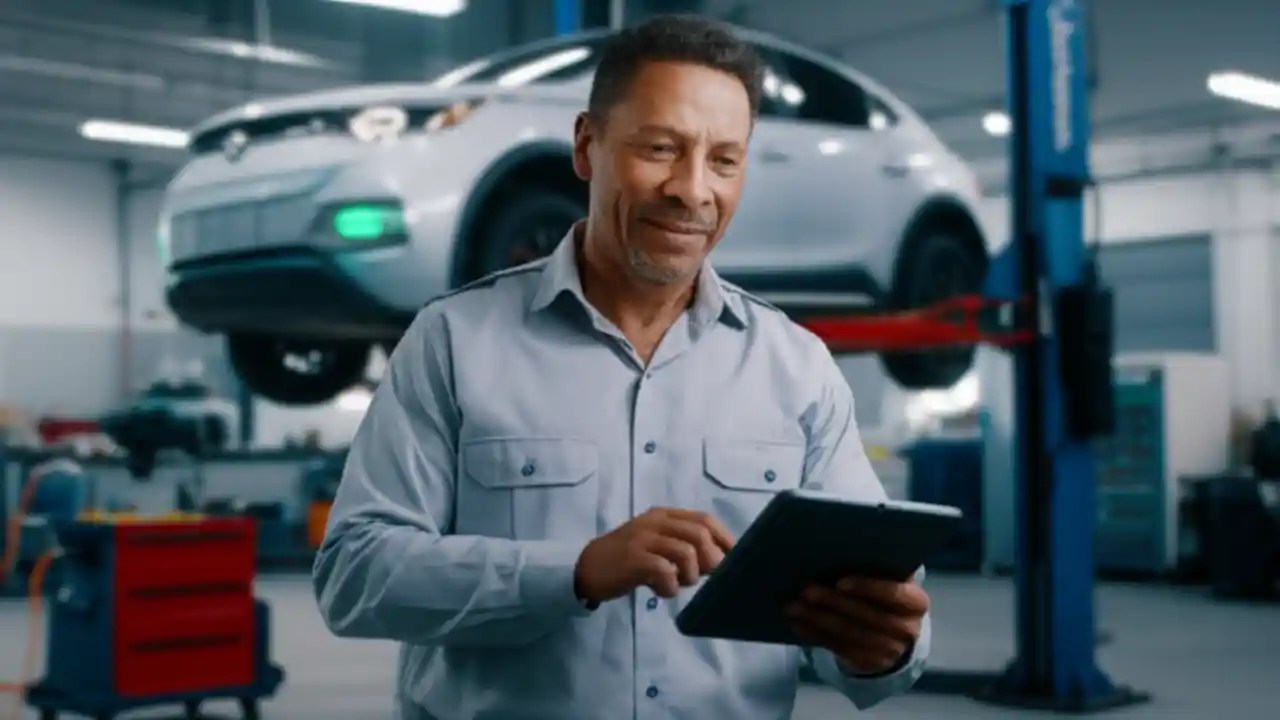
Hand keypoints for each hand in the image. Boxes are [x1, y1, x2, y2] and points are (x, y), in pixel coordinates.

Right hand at [574, 507, 734, 603]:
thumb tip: (720, 560)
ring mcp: (643, 539)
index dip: (723, 539)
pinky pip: (665, 572)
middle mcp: (655, 522)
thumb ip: (682, 545)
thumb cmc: (627, 559)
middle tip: (703, 578)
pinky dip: (670, 587)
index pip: (704, 519)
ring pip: (686, 552)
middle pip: (699, 534)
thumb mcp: (656, 543)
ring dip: (690, 576)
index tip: (731, 560)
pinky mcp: (633, 559)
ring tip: (677, 584)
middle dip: (711, 560)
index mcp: (664, 515)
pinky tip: (660, 591)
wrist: (587, 567)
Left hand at [785, 575, 929, 675]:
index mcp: (916, 602)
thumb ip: (876, 568)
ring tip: (794, 606)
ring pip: (849, 634)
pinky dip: (815, 634)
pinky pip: (839, 648)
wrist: (896, 631)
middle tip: (807, 590)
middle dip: (834, 602)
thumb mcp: (891, 579)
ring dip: (818, 619)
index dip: (868, 588)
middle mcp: (907, 629)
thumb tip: (837, 549)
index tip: (841, 581)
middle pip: (867, 616)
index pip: (894, 594)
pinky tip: (797, 623)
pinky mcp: (869, 662)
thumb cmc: (887, 593)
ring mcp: (889, 650)